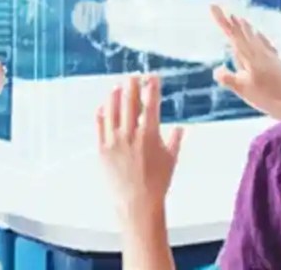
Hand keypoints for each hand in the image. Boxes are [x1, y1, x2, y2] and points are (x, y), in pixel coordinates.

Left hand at [97, 75, 183, 215]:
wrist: (137, 204)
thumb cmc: (158, 183)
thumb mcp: (172, 160)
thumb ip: (175, 140)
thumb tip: (182, 127)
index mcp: (149, 134)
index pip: (151, 103)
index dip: (152, 87)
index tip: (152, 77)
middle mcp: (130, 134)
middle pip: (129, 102)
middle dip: (131, 85)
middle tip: (133, 76)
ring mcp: (114, 140)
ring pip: (112, 110)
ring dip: (115, 95)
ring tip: (117, 86)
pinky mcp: (102, 149)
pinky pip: (99, 125)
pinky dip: (101, 113)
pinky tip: (103, 106)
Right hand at [210, 5, 280, 120]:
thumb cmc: (265, 98)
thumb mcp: (242, 91)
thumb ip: (228, 79)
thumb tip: (216, 70)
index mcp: (250, 57)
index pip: (232, 35)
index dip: (222, 21)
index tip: (213, 7)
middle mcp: (259, 52)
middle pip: (242, 33)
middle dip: (231, 21)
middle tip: (221, 9)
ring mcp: (269, 56)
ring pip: (254, 36)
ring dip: (245, 27)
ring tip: (239, 18)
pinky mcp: (276, 62)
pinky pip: (265, 43)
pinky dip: (259, 36)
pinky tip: (259, 35)